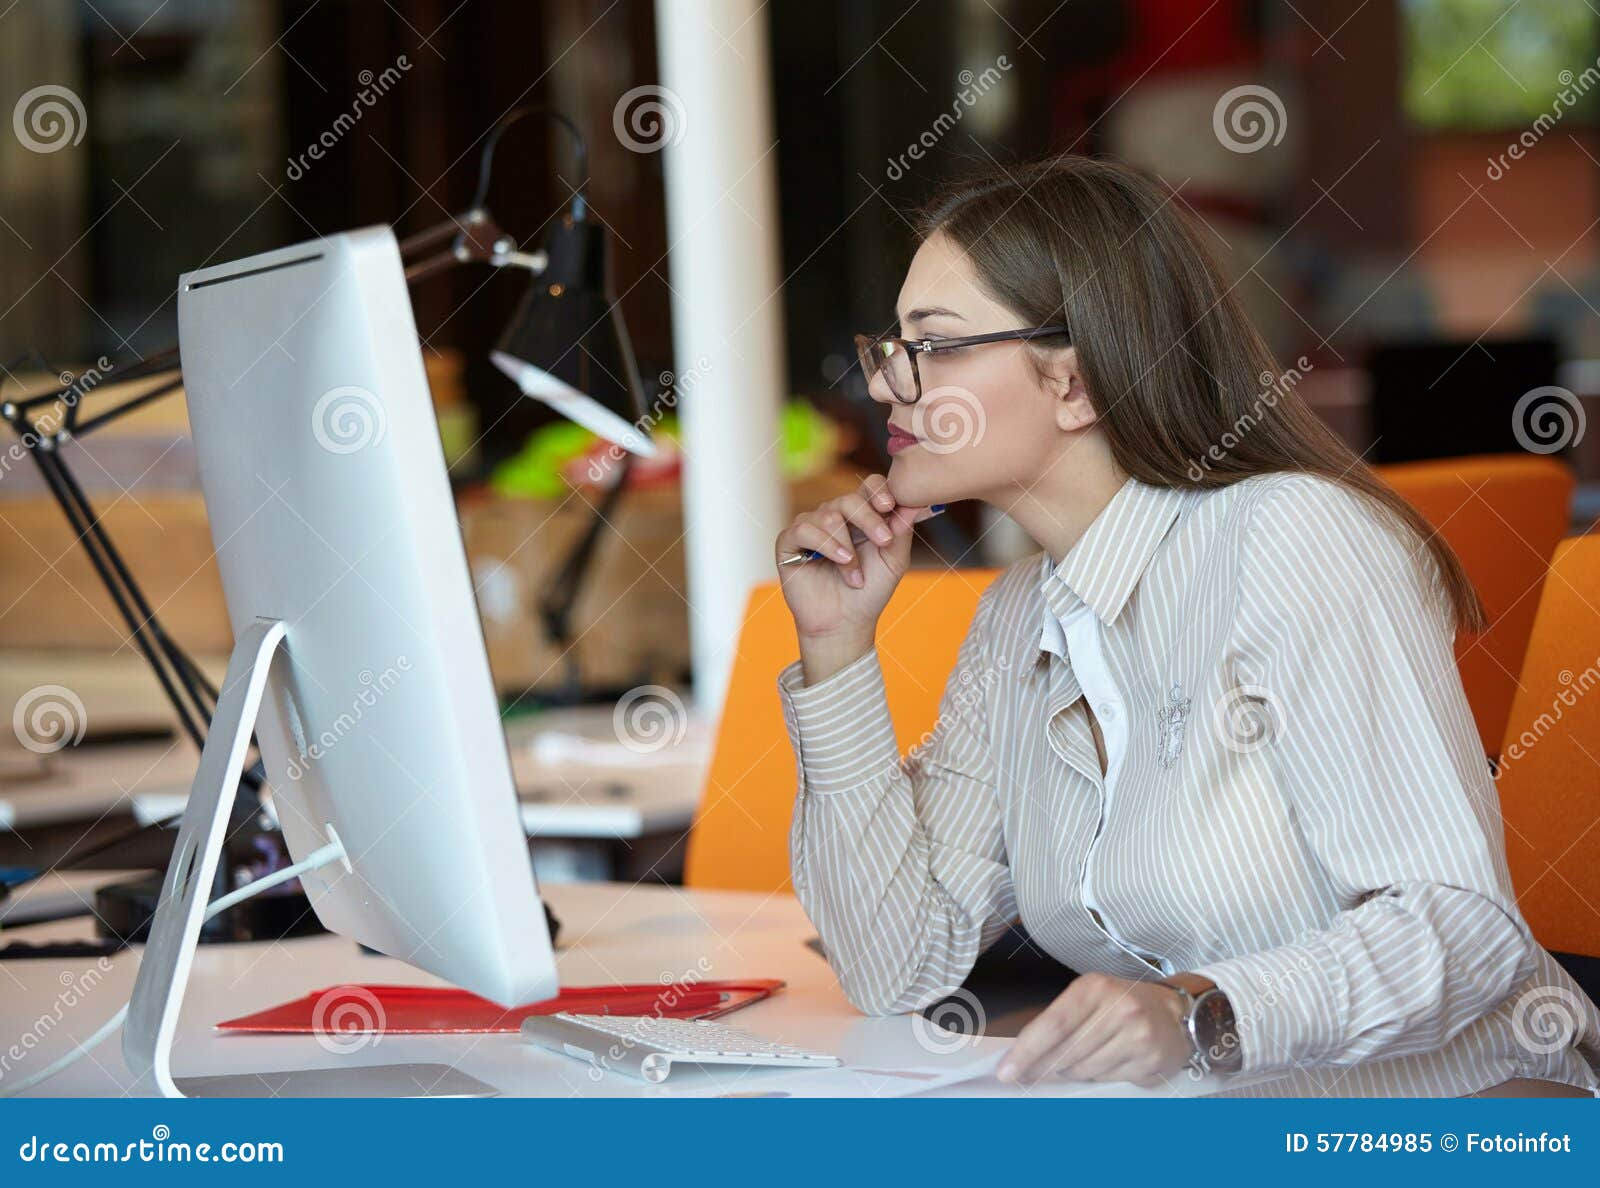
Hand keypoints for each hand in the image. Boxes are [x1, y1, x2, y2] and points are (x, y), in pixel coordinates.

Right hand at [774, 475, 934, 681]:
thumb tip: (913, 503)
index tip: (890, 505)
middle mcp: (834, 516)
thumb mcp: (893, 561)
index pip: (868, 486)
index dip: (879, 490)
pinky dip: (826, 544)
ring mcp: (810, 527)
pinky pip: (804, 529)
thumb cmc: (870, 591)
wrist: (845, 623)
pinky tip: (840, 561)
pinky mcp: (789, 542)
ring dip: (847, 547)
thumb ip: (902, 531)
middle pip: (849, 499)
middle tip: (884, 542)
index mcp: (861, 515)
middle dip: (869, 520)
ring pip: (828, 516)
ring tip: (855, 575)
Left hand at [996, 972, 1191, 1087]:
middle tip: (1031, 1075)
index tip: (1006, 1071)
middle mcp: (1117, 1008)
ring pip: (1085, 1070)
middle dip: (1044, 1068)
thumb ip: (1059, 1023)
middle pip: (1066, 1052)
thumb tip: (1022, 1055)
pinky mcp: (1150, 1059)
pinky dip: (1101, 1076)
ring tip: (1083, 1059)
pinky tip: (1110, 1063)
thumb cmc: (1122, 1005)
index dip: (1026, 1052)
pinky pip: (1109, 1079)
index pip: (1052, 1024)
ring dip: (1074, 1072)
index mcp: (1094, 988)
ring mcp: (1137, 1035)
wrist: (1176, 1013)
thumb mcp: (1091, 999)